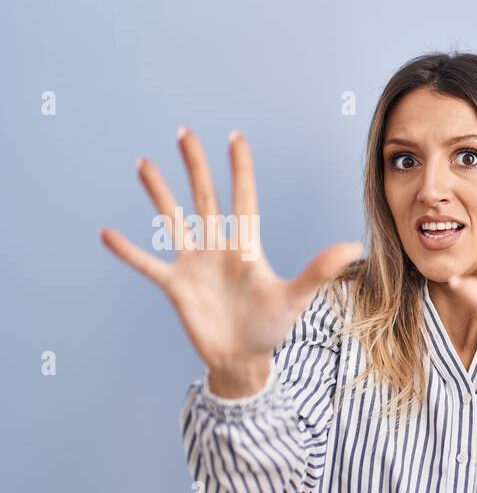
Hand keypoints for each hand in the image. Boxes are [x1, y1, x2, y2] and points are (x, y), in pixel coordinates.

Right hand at [101, 128, 361, 395]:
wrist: (245, 359)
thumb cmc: (272, 327)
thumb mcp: (295, 296)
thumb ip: (319, 270)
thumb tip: (354, 247)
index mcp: (246, 245)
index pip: (243, 198)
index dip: (239, 169)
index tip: (235, 137)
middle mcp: (218, 248)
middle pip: (205, 198)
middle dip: (195, 166)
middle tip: (184, 132)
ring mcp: (194, 264)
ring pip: (174, 220)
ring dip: (158, 194)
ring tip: (144, 164)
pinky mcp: (175, 286)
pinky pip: (147, 264)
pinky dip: (129, 251)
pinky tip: (107, 233)